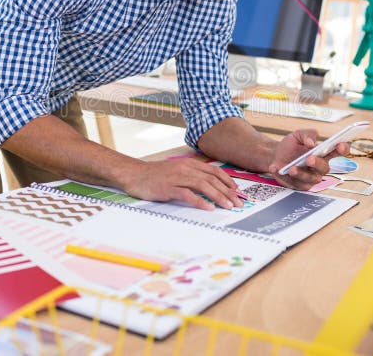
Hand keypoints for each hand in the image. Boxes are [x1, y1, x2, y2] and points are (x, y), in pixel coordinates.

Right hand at [122, 158, 243, 210]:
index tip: (237, 191)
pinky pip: (188, 194)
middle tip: (238, 203)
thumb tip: (209, 185)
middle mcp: (185, 168)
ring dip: (218, 196)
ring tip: (228, 206)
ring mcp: (177, 177)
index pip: (214, 171)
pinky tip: (208, 208)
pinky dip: (200, 201)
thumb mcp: (176, 170)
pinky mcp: (168, 188)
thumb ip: (191, 175)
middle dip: (228, 192)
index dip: (228, 181)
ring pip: (203, 185)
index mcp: (189, 164)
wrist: (134, 174)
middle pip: (212, 179)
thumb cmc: (155, 175)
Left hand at [267, 129, 348, 189]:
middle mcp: (319, 167)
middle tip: (309, 158)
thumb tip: (311, 142)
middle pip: (324, 168)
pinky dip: (285, 176)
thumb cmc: (290, 146)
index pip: (337, 151)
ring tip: (292, 168)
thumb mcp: (298, 135)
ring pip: (310, 179)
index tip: (340, 144)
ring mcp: (310, 178)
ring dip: (301, 173)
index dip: (342, 148)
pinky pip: (294, 183)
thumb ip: (307, 134)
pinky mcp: (299, 185)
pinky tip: (276, 168)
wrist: (274, 155)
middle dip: (317, 163)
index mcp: (323, 153)